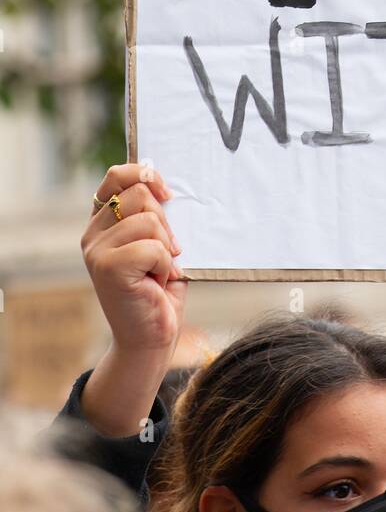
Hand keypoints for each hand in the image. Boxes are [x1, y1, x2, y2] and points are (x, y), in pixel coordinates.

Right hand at [81, 163, 185, 354]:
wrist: (151, 338)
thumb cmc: (159, 289)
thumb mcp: (158, 243)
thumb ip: (155, 215)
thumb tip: (166, 186)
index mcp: (103, 223)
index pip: (117, 176)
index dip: (145, 174)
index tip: (167, 192)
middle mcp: (93, 234)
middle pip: (139, 194)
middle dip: (165, 221)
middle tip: (165, 252)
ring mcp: (96, 250)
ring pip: (149, 220)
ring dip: (166, 247)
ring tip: (158, 270)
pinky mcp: (108, 267)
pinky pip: (152, 246)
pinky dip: (165, 264)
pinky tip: (156, 282)